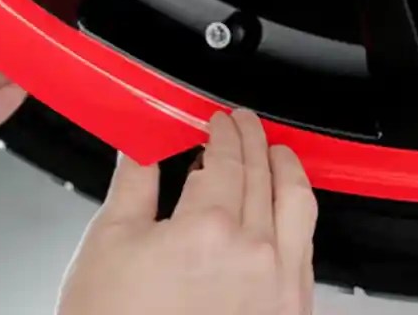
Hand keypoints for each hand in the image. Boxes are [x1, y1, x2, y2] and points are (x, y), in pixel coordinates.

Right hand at [57, 110, 316, 314]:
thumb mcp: (110, 240)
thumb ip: (135, 179)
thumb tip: (142, 142)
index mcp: (208, 229)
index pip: (227, 158)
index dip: (222, 131)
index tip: (217, 121)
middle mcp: (254, 256)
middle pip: (264, 175)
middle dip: (253, 141)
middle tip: (242, 125)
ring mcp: (278, 288)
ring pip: (300, 207)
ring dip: (287, 171)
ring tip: (277, 156)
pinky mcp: (289, 314)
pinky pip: (307, 252)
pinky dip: (297, 219)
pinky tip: (283, 212)